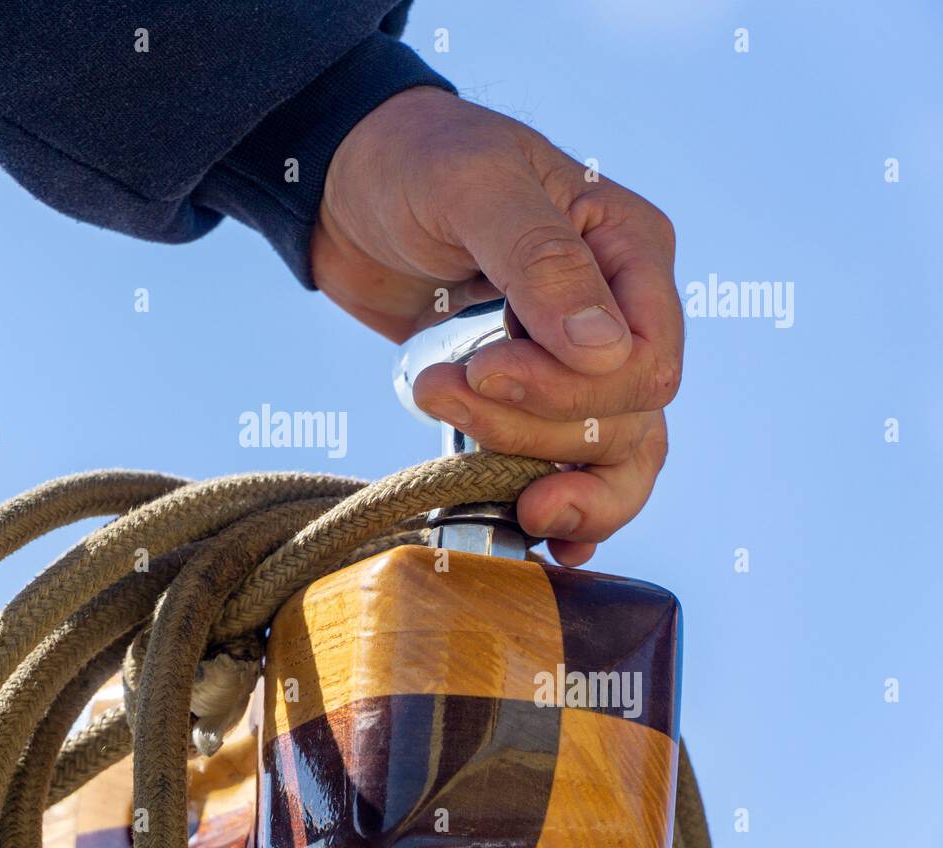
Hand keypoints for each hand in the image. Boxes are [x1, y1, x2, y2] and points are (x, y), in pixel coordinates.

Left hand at [310, 86, 681, 566]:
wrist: (349, 192)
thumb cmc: (415, 163)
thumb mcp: (474, 185)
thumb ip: (540, 259)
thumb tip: (605, 351)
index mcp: (630, 248)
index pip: (647, 360)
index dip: (570, 389)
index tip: (483, 368)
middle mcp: (622, 311)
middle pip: (625, 420)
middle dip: (531, 426)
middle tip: (439, 388)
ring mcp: (580, 362)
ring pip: (610, 458)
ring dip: (535, 470)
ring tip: (455, 441)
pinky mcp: (532, 398)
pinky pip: (575, 469)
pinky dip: (564, 508)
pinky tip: (542, 535)